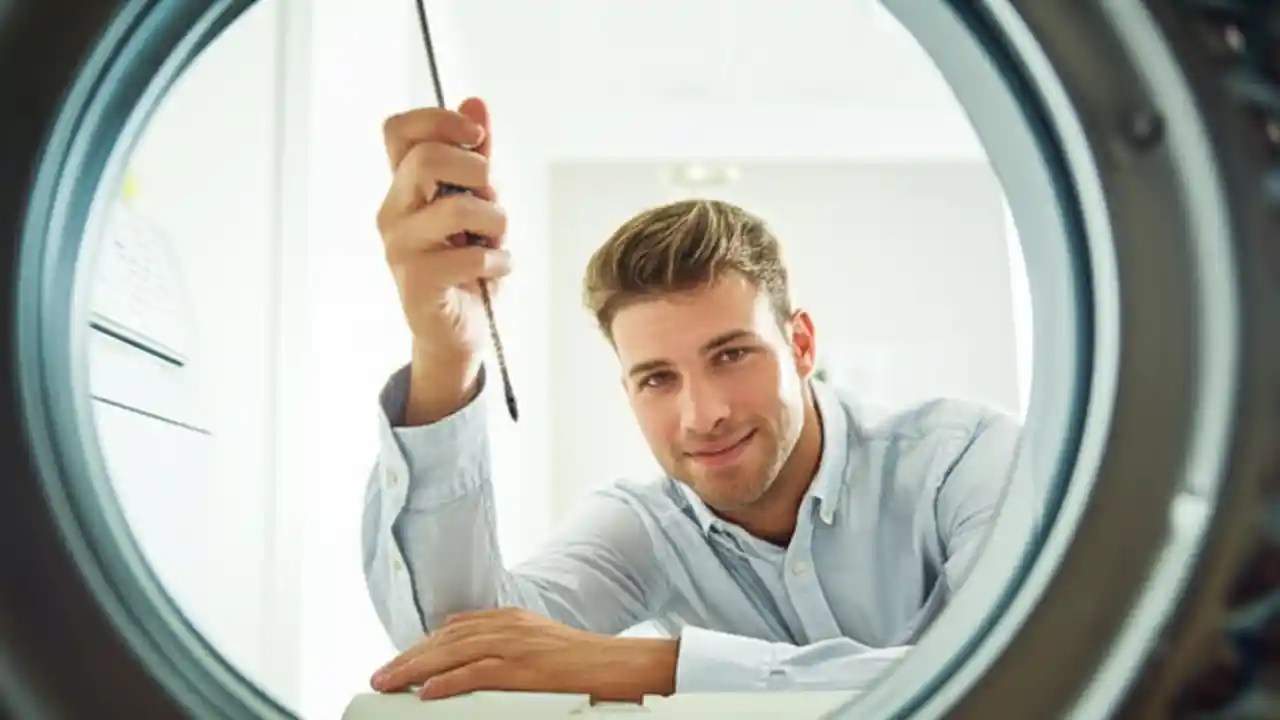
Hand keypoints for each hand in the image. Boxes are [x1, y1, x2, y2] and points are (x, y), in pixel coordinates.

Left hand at [368, 607, 678, 701]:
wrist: (621, 664)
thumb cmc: (585, 661)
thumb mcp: (540, 641)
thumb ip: (506, 641)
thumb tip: (467, 649)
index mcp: (512, 618)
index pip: (455, 628)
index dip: (422, 645)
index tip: (398, 660)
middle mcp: (510, 626)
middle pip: (446, 639)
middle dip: (408, 657)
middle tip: (379, 674)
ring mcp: (517, 646)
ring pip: (453, 654)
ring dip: (415, 669)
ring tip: (388, 683)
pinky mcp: (525, 669)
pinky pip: (477, 674)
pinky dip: (447, 682)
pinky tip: (426, 693)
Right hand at [377, 97, 509, 422]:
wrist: (461, 332)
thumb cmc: (470, 265)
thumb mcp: (481, 206)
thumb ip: (478, 158)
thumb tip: (477, 103)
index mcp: (404, 186)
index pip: (398, 130)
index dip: (439, 120)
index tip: (477, 138)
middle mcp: (393, 211)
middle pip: (427, 159)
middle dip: (478, 172)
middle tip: (493, 198)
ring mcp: (399, 247)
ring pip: (456, 207)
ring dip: (496, 221)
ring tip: (498, 240)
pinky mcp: (415, 283)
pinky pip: (469, 255)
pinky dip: (498, 260)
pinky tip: (497, 269)